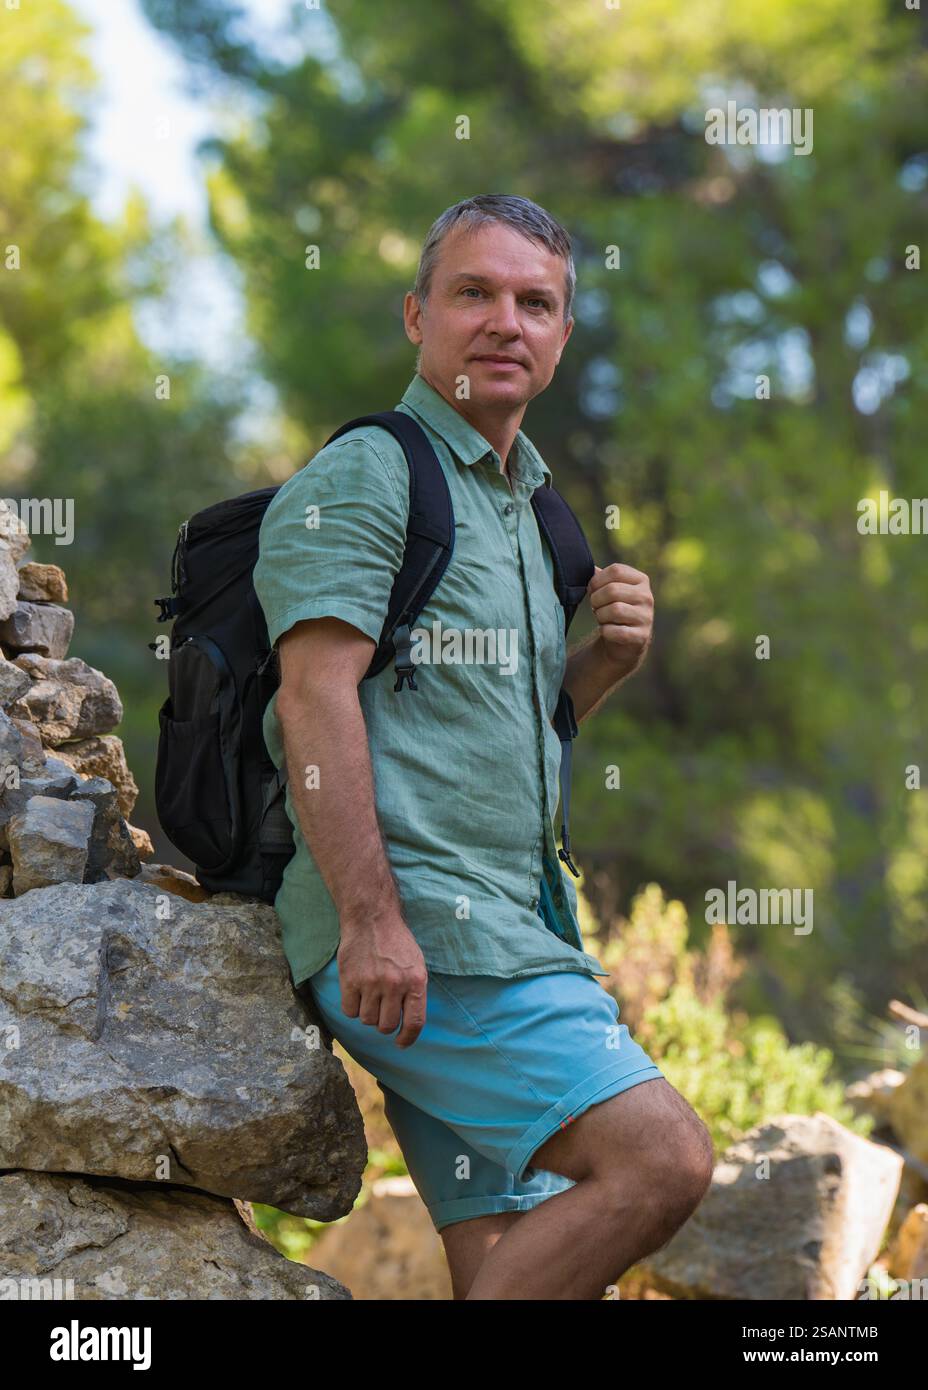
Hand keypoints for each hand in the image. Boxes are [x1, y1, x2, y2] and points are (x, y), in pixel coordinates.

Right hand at [336, 914, 427, 1047]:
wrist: (371, 918)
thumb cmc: (396, 941)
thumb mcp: (416, 963)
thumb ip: (414, 990)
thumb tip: (408, 1021)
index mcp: (416, 981)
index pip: (415, 1023)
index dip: (408, 1039)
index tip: (401, 1043)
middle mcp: (395, 984)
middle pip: (386, 1026)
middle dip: (384, 1023)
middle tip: (381, 1010)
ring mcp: (371, 983)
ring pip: (367, 1020)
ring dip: (367, 1014)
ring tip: (369, 997)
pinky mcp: (350, 980)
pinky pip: (349, 1011)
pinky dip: (352, 1007)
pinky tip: (355, 993)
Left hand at [587, 562, 652, 674]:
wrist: (623, 641)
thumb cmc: (612, 609)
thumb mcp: (608, 590)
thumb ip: (599, 577)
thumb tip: (588, 567)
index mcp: (641, 580)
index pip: (616, 570)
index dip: (597, 580)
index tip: (593, 590)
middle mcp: (647, 597)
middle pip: (612, 590)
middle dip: (596, 600)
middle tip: (596, 607)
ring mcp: (646, 617)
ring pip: (614, 610)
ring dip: (600, 616)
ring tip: (602, 618)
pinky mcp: (641, 636)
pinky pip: (615, 631)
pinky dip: (605, 631)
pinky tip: (607, 630)